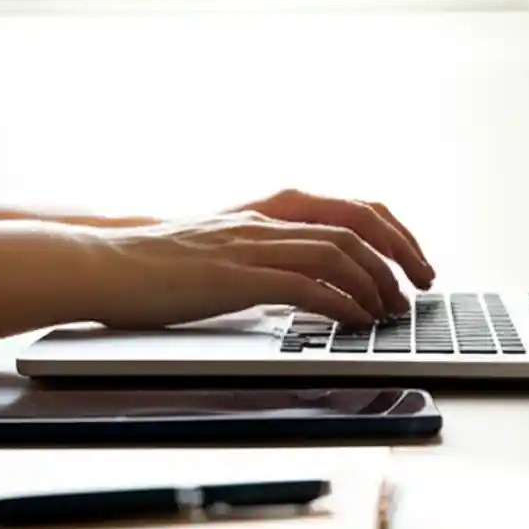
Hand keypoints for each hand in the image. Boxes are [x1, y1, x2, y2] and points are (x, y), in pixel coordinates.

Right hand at [85, 211, 410, 328]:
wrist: (108, 264)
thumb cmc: (165, 263)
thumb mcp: (230, 245)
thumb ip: (273, 250)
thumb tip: (321, 278)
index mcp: (271, 207)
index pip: (355, 207)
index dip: (396, 233)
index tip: (417, 263)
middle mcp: (268, 218)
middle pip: (357, 223)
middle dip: (400, 255)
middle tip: (421, 288)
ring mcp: (251, 245)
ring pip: (337, 252)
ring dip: (375, 283)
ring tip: (391, 311)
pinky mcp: (234, 277)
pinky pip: (303, 285)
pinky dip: (339, 303)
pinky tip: (355, 321)